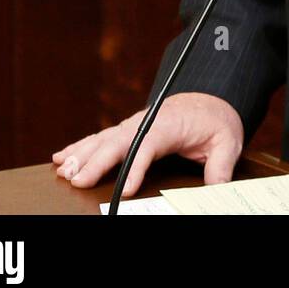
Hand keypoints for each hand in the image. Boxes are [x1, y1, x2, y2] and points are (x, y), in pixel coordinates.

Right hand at [50, 92, 243, 196]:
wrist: (212, 97)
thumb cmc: (217, 120)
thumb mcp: (227, 142)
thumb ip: (221, 166)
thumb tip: (219, 189)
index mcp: (169, 125)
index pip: (149, 145)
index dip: (136, 167)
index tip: (128, 188)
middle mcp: (147, 122)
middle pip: (118, 141)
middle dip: (96, 161)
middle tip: (77, 180)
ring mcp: (135, 124)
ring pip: (103, 139)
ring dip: (81, 154)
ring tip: (62, 170)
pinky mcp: (128, 129)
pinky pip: (100, 138)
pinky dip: (80, 147)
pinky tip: (60, 157)